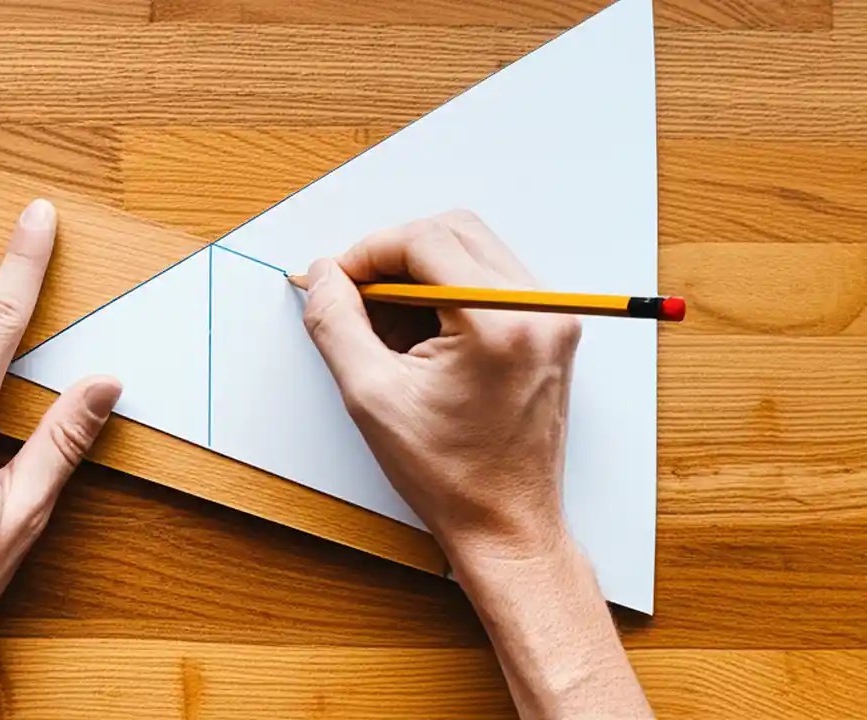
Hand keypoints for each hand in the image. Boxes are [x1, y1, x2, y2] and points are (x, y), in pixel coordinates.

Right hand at [302, 213, 651, 717]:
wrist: (506, 525)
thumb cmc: (448, 475)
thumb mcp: (370, 396)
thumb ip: (336, 322)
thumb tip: (324, 274)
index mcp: (499, 323)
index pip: (425, 240)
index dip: (368, 251)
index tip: (335, 279)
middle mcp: (538, 310)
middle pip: (453, 231)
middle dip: (393, 254)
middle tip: (356, 294)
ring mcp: (552, 318)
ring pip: (472, 249)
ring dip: (419, 271)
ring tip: (386, 324)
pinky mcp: (550, 329)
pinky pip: (491, 278)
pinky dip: (446, 290)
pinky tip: (419, 334)